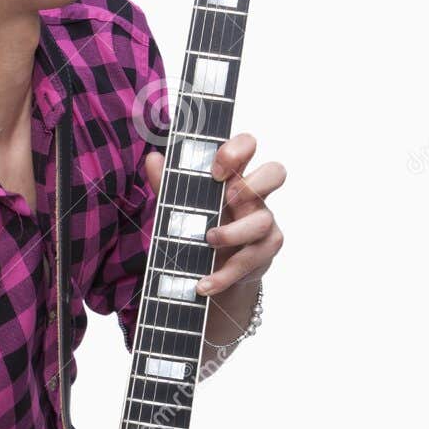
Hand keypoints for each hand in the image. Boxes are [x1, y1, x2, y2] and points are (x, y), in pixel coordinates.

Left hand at [144, 132, 284, 296]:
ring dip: (233, 232)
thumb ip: (167, 184)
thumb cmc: (199, 227)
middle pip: (276, 171)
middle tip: (226, 197)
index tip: (214, 171)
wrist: (211, 272)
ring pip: (263, 221)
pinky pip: (252, 260)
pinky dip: (225, 274)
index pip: (248, 145)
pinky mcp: (264, 252)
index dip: (237, 151)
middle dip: (252, 183)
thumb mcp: (179, 206)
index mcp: (233, 175)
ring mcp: (264, 223)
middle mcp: (254, 195)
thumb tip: (153, 158)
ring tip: (208, 241)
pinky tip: (204, 283)